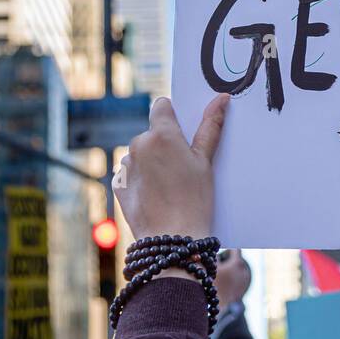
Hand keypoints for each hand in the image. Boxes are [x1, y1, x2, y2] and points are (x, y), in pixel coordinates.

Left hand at [116, 94, 228, 248]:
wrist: (171, 239)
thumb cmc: (193, 200)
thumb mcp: (205, 161)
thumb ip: (210, 127)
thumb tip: (220, 99)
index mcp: (161, 135)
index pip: (162, 106)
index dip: (174, 115)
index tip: (185, 131)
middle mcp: (139, 145)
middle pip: (153, 133)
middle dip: (166, 143)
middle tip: (184, 166)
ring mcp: (126, 165)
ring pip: (142, 153)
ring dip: (153, 161)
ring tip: (171, 184)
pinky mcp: (119, 184)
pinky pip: (132, 172)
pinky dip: (143, 178)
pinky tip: (158, 194)